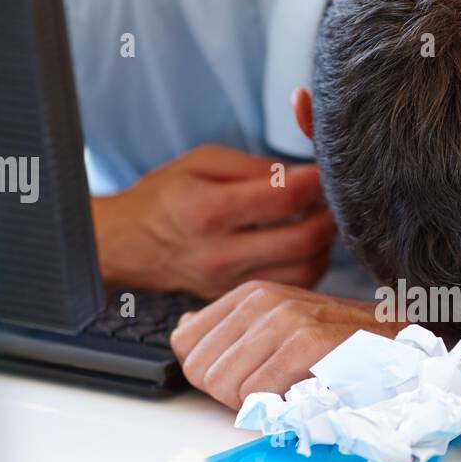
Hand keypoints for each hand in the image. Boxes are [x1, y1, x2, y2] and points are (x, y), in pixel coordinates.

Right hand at [91, 145, 336, 298]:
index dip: (316, 180)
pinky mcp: (238, 300)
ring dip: (323, 245)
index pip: (284, 197)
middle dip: (329, 215)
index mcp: (208, 211)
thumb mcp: (202, 162)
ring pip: (306, 272)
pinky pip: (291, 287)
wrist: (130, 245)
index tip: (324, 169)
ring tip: (316, 221)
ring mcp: (230, 284)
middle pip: (304, 241)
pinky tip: (301, 246)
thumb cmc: (166, 196)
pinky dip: (308, 265)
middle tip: (330, 199)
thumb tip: (306, 174)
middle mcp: (221, 254)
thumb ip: (256, 166)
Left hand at [171, 280, 401, 408]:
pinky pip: (258, 395)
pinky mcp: (307, 342)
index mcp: (249, 295)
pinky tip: (307, 393)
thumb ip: (231, 330)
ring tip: (293, 390)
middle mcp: (261, 299)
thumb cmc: (341, 347)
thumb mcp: (280, 327)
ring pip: (225, 386)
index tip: (247, 378)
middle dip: (231, 394)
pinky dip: (279, 408)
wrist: (400, 349)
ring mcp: (284, 317)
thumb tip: (185, 332)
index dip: (211, 375)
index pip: (185, 345)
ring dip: (257, 404)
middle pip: (201, 371)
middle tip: (274, 389)